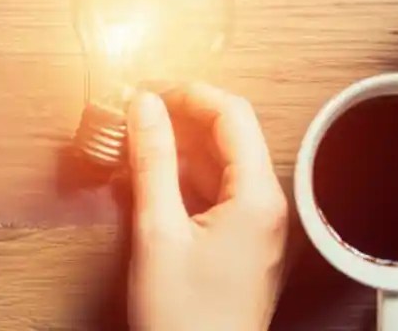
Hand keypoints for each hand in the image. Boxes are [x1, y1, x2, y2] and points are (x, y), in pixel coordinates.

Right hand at [126, 85, 288, 330]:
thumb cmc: (185, 319)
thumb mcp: (158, 231)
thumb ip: (152, 161)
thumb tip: (144, 106)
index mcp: (258, 197)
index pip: (232, 114)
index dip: (187, 93)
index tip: (147, 90)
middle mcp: (267, 207)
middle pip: (227, 137)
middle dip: (179, 118)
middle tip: (132, 112)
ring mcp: (255, 227)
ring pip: (218, 165)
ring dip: (177, 149)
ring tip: (131, 144)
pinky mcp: (240, 245)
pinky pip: (214, 194)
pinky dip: (181, 180)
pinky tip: (146, 181)